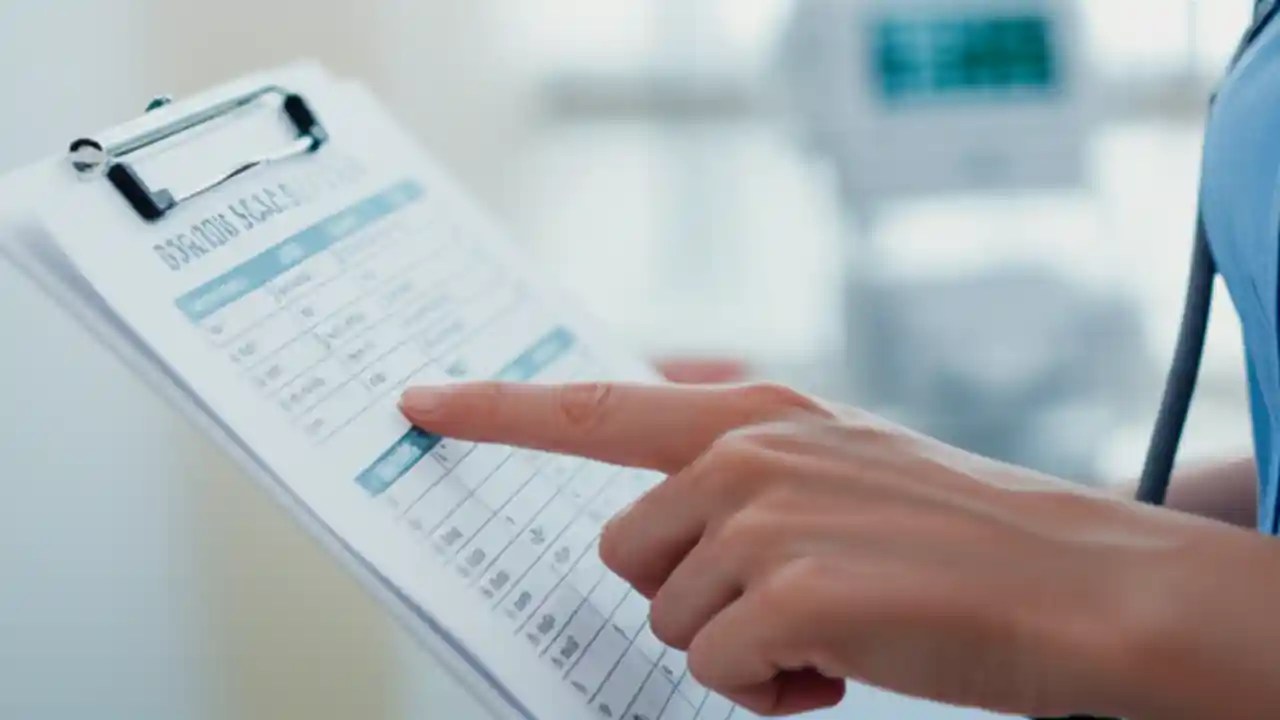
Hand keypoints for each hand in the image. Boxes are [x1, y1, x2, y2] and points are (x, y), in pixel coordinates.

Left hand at [400, 381, 1279, 718]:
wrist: (1076, 581)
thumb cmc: (958, 531)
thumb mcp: (843, 459)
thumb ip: (745, 455)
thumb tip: (657, 470)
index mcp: (756, 414)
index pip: (596, 406)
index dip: (498, 408)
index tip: (422, 403)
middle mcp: (746, 450)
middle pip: (624, 550)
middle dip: (686, 593)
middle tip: (784, 606)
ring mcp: (764, 516)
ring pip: (666, 616)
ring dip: (736, 643)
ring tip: (827, 634)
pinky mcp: (789, 590)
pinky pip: (713, 668)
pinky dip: (768, 688)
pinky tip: (838, 669)